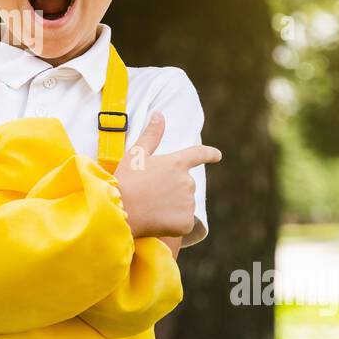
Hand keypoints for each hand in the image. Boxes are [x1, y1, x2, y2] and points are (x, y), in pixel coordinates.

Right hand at [113, 111, 220, 238]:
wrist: (120, 210)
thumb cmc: (126, 180)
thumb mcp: (135, 155)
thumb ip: (151, 135)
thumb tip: (159, 114)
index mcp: (176, 163)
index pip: (199, 154)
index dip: (209, 154)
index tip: (217, 155)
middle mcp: (187, 181)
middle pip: (186, 184)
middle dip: (173, 188)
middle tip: (151, 194)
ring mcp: (188, 202)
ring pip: (184, 204)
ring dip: (173, 206)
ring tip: (151, 208)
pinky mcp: (185, 222)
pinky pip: (183, 222)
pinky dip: (173, 223)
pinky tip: (157, 221)